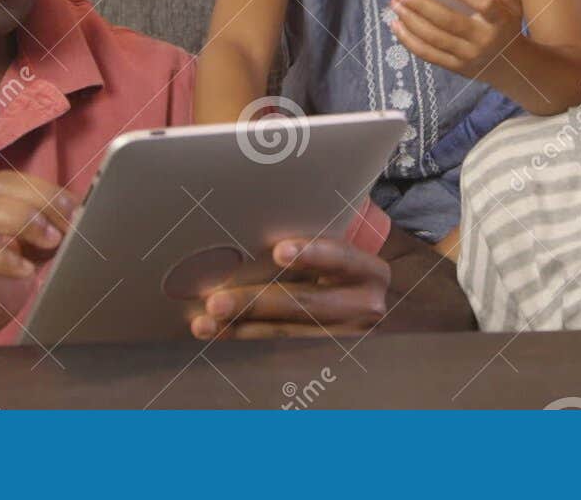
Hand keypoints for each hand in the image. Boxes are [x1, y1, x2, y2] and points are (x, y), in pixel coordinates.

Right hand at [0, 171, 77, 347]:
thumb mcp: (15, 260)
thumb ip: (38, 240)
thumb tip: (75, 225)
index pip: (9, 180)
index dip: (46, 189)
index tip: (77, 207)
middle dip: (41, 199)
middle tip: (70, 221)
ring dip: (22, 220)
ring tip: (51, 240)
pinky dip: (2, 259)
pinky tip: (26, 271)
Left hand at [189, 238, 390, 339]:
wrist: (375, 306)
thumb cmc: (346, 268)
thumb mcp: (345, 251)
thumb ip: (318, 242)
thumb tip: (262, 225)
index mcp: (370, 273)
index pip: (342, 258)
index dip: (312, 254)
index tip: (279, 251)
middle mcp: (363, 308)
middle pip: (305, 304)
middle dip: (256, 303)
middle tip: (216, 302)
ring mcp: (344, 337)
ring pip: (286, 332)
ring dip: (240, 327)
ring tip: (205, 322)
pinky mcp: (323, 355)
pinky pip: (278, 348)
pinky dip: (244, 337)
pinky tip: (218, 332)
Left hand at [389, 0, 524, 80]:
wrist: (508, 67)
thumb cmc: (504, 29)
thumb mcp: (513, 9)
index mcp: (499, 21)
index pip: (485, 5)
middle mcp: (482, 40)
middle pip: (449, 22)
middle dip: (422, 6)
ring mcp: (467, 56)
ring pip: (434, 38)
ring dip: (410, 21)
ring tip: (395, 5)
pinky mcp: (454, 67)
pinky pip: (428, 54)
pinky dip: (409, 40)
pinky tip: (396, 25)